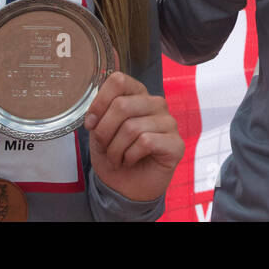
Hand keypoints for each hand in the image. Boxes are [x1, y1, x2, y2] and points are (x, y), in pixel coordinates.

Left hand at [85, 72, 183, 202]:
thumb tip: (93, 115)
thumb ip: (99, 114)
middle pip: (122, 105)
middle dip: (104, 132)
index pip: (119, 80)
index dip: (99, 102)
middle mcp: (156, 104)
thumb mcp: (99, 130)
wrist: (124, 187)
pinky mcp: (176, 144)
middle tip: (104, 147)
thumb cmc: (114, 155)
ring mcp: (169, 123)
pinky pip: (146, 142)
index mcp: (138, 95)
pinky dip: (130, 156)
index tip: (91, 123)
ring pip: (132, 127)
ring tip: (117, 158)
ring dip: (115, 149)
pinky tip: (131, 161)